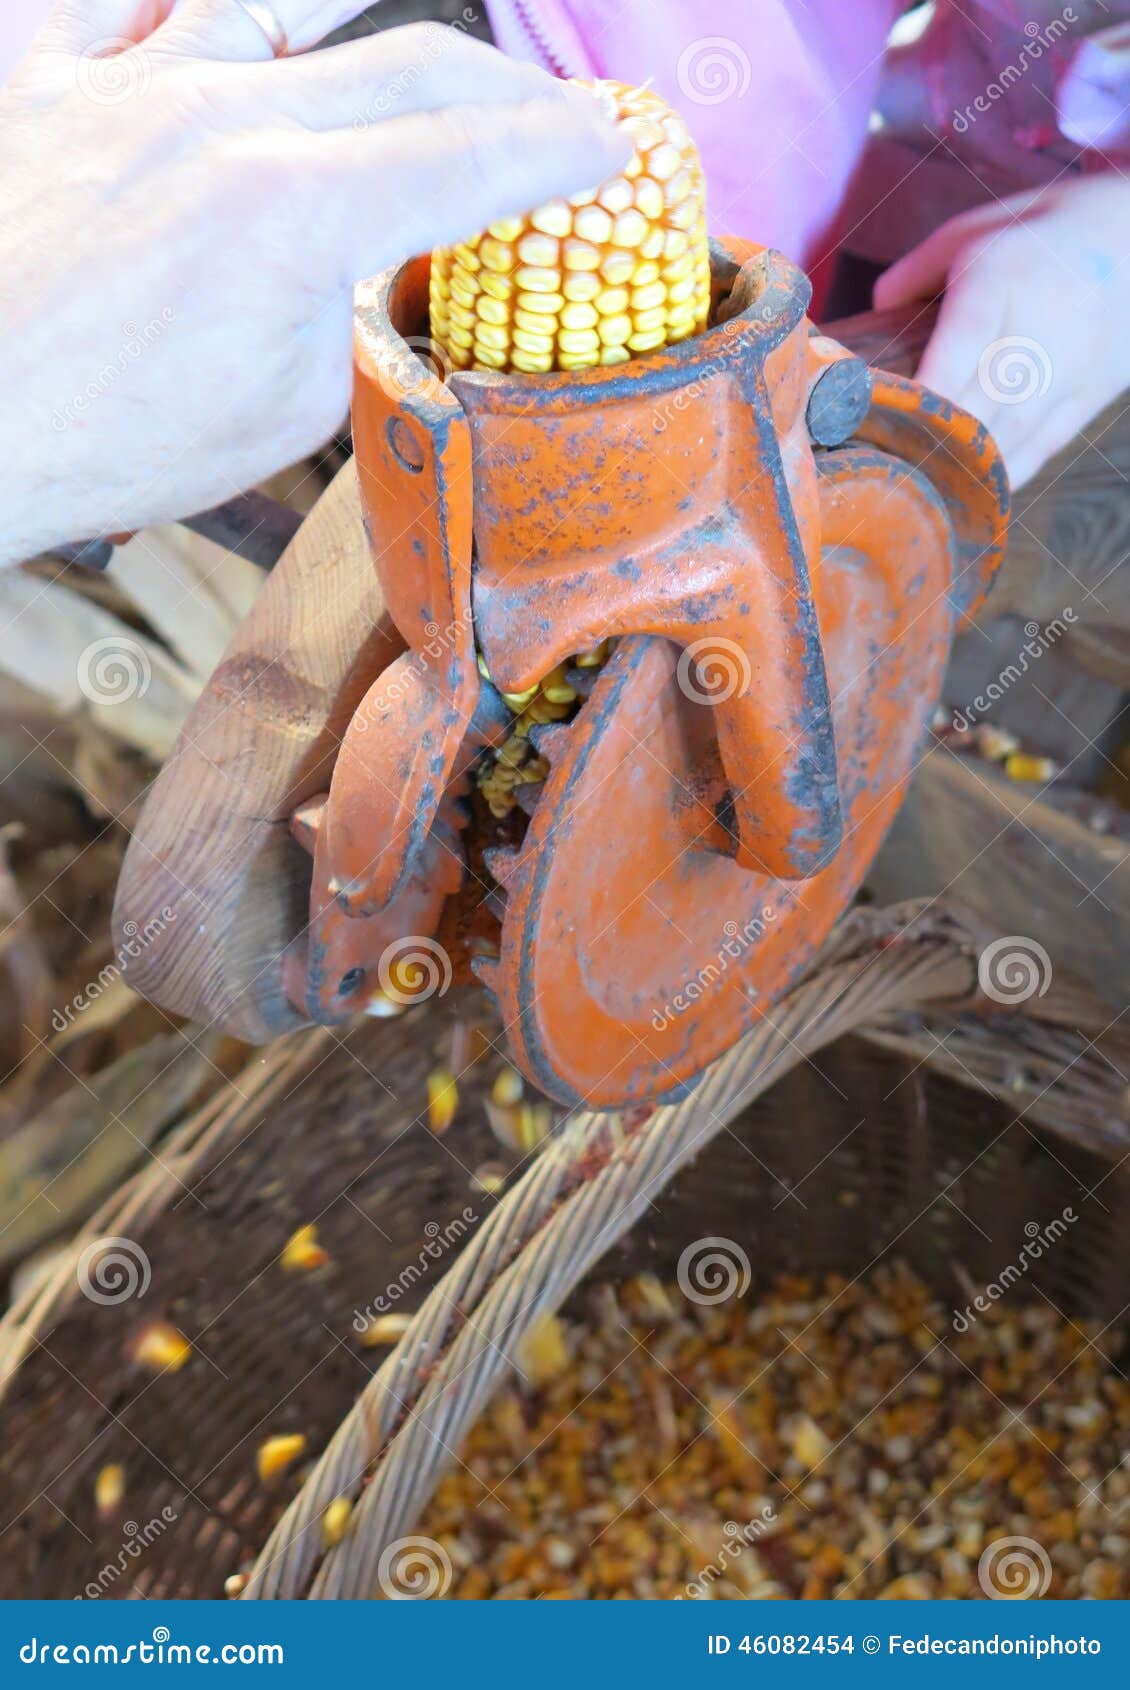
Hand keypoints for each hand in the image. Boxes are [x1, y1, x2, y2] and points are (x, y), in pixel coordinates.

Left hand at [0, 2, 628, 563]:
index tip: (611, 147)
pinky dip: (177, 8)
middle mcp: (214, 117)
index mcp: (292, 215)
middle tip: (545, 114)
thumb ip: (351, 313)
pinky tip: (213, 35)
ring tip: (400, 45)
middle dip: (502, 86)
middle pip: (406, 62)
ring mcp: (117, 80)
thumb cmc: (104, 442)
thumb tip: (375, 265)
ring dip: (360, 11)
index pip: (470, 155)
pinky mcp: (35, 72)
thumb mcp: (282, 412)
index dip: (560, 146)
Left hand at [874, 172, 1129, 489]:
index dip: (927, 387)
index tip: (884, 416)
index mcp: (1002, 278)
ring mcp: (1068, 370)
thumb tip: (872, 318)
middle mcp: (1037, 329)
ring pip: (1007, 434)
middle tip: (881, 462)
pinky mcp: (1088, 398)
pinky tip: (966, 487)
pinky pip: (1040, 449)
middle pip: (980, 399)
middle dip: (930, 435)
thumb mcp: (974, 229)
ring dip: (960, 464)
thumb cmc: (1040, 233)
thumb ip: (914, 273)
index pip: (962, 341)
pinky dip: (1000, 473)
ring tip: (913, 484)